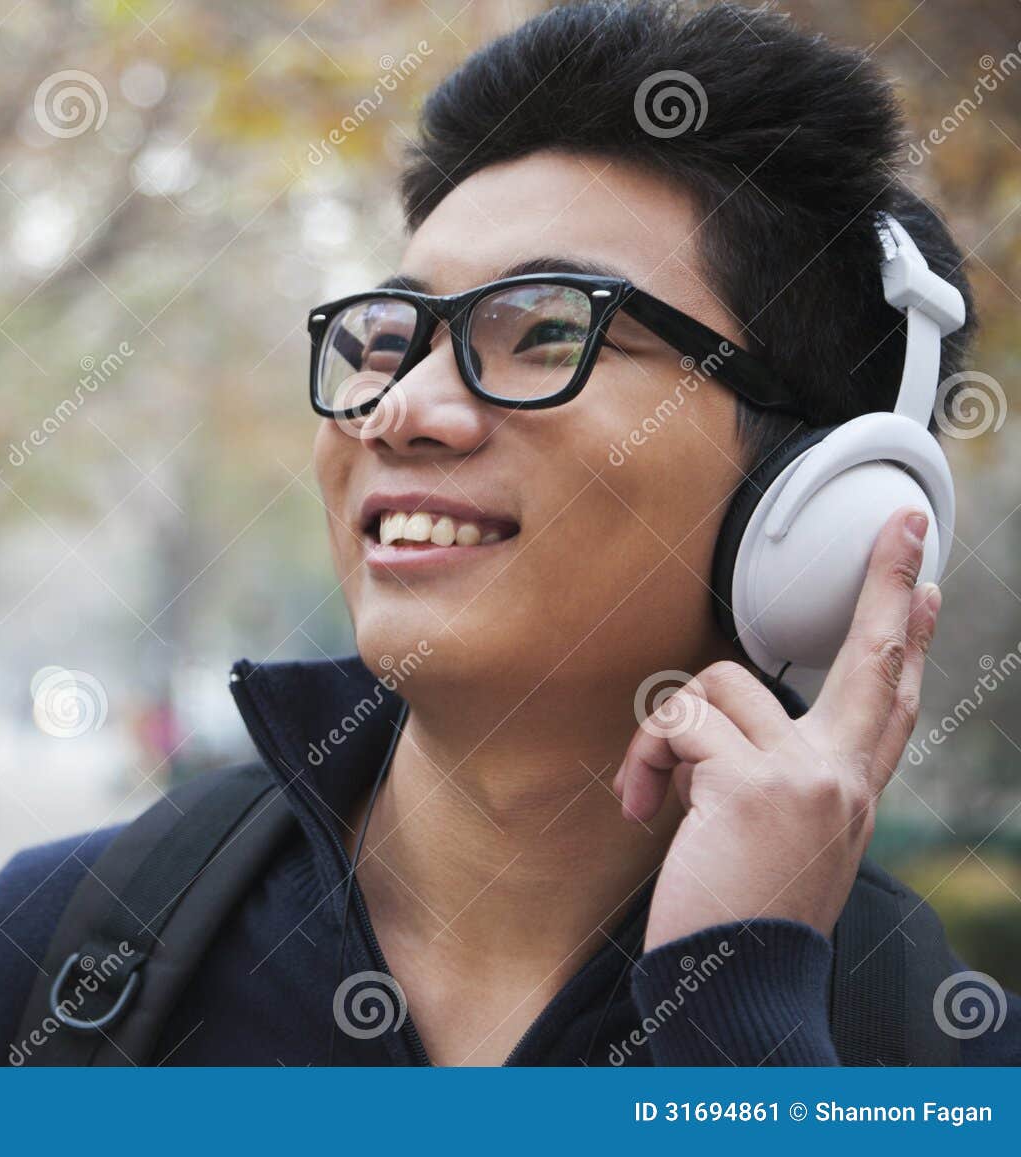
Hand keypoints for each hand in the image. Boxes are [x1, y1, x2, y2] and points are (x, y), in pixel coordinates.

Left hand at [617, 506, 942, 950]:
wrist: (736, 987)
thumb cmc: (739, 916)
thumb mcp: (781, 841)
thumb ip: (778, 776)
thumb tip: (723, 720)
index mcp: (851, 791)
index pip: (891, 699)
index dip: (910, 637)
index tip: (926, 583)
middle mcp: (843, 778)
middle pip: (874, 659)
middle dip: (889, 586)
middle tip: (903, 531)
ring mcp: (806, 777)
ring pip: (718, 686)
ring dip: (667, 732)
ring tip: (657, 791)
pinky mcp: (751, 783)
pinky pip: (676, 719)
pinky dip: (643, 756)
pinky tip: (642, 805)